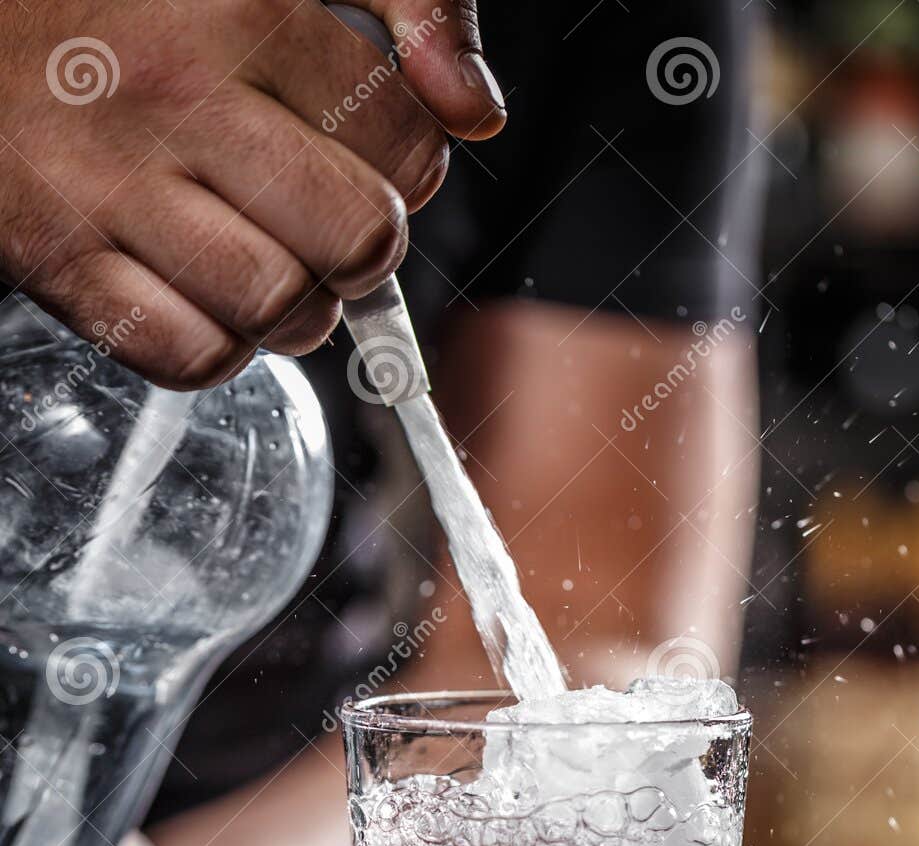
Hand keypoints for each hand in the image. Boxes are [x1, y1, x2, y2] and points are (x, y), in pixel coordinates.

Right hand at [2, 0, 504, 386]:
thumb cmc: (127, 5)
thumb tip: (474, 107)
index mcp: (239, 7)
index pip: (407, 143)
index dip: (409, 166)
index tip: (370, 156)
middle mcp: (175, 98)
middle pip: (357, 240)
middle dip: (362, 249)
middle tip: (328, 224)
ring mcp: (113, 188)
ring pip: (282, 310)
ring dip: (296, 308)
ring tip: (265, 260)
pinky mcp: (64, 263)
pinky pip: (193, 358)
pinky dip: (218, 347)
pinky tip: (204, 293)